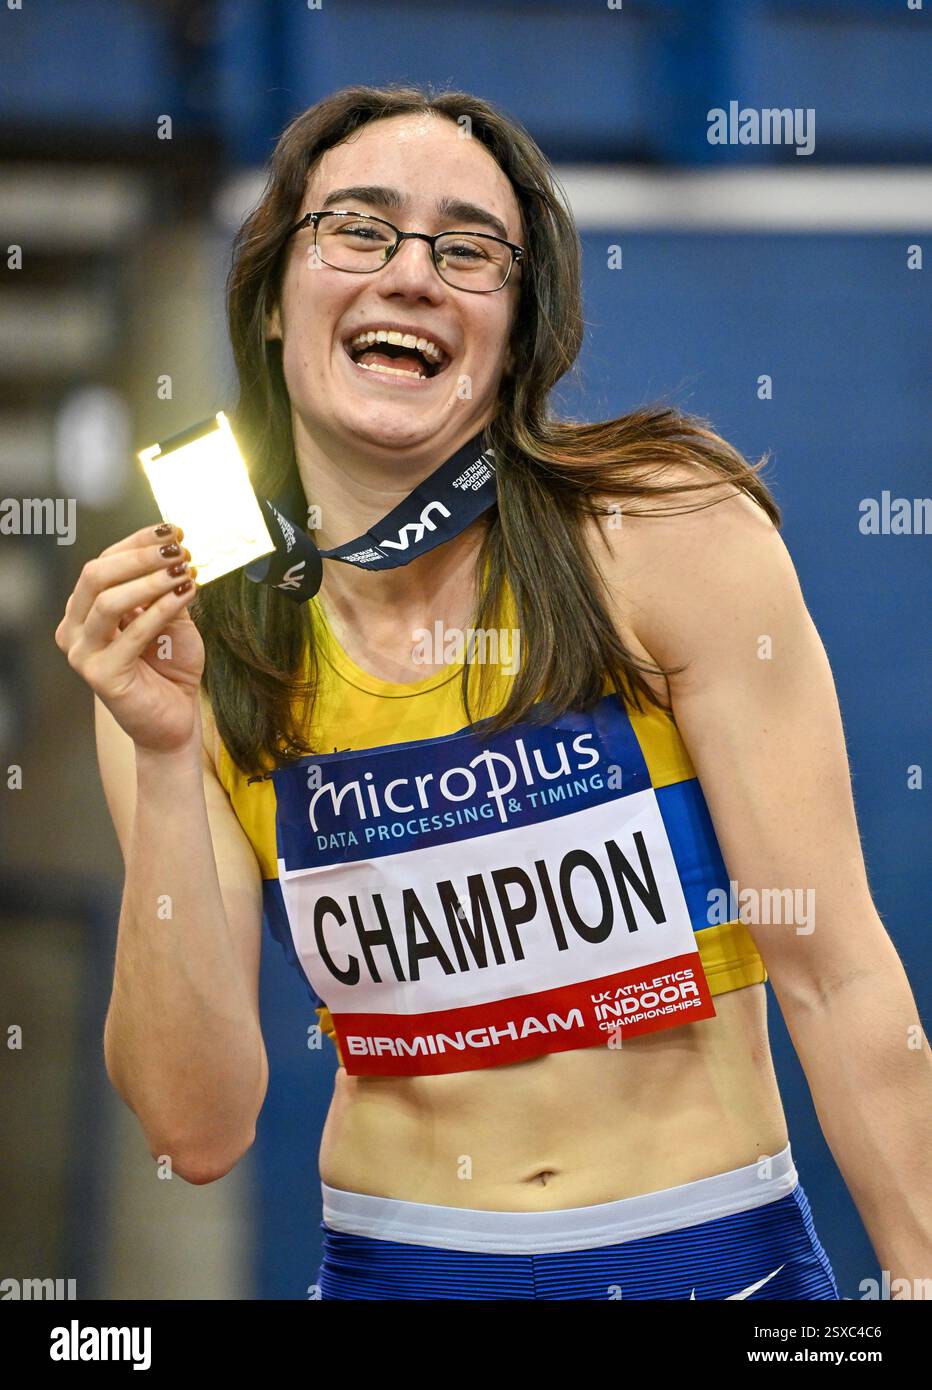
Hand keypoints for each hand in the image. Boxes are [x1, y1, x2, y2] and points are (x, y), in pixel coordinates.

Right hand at [55, 523, 204, 753]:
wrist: (174, 718)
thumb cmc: (170, 666)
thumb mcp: (170, 616)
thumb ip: (165, 587)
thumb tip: (175, 547)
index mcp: (84, 608)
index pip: (103, 562)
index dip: (136, 542)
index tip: (172, 530)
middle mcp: (75, 628)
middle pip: (96, 575)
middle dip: (139, 556)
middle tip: (178, 548)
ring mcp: (82, 653)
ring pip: (108, 600)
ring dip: (150, 580)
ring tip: (184, 570)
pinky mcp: (100, 675)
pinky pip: (132, 633)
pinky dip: (162, 608)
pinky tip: (186, 593)